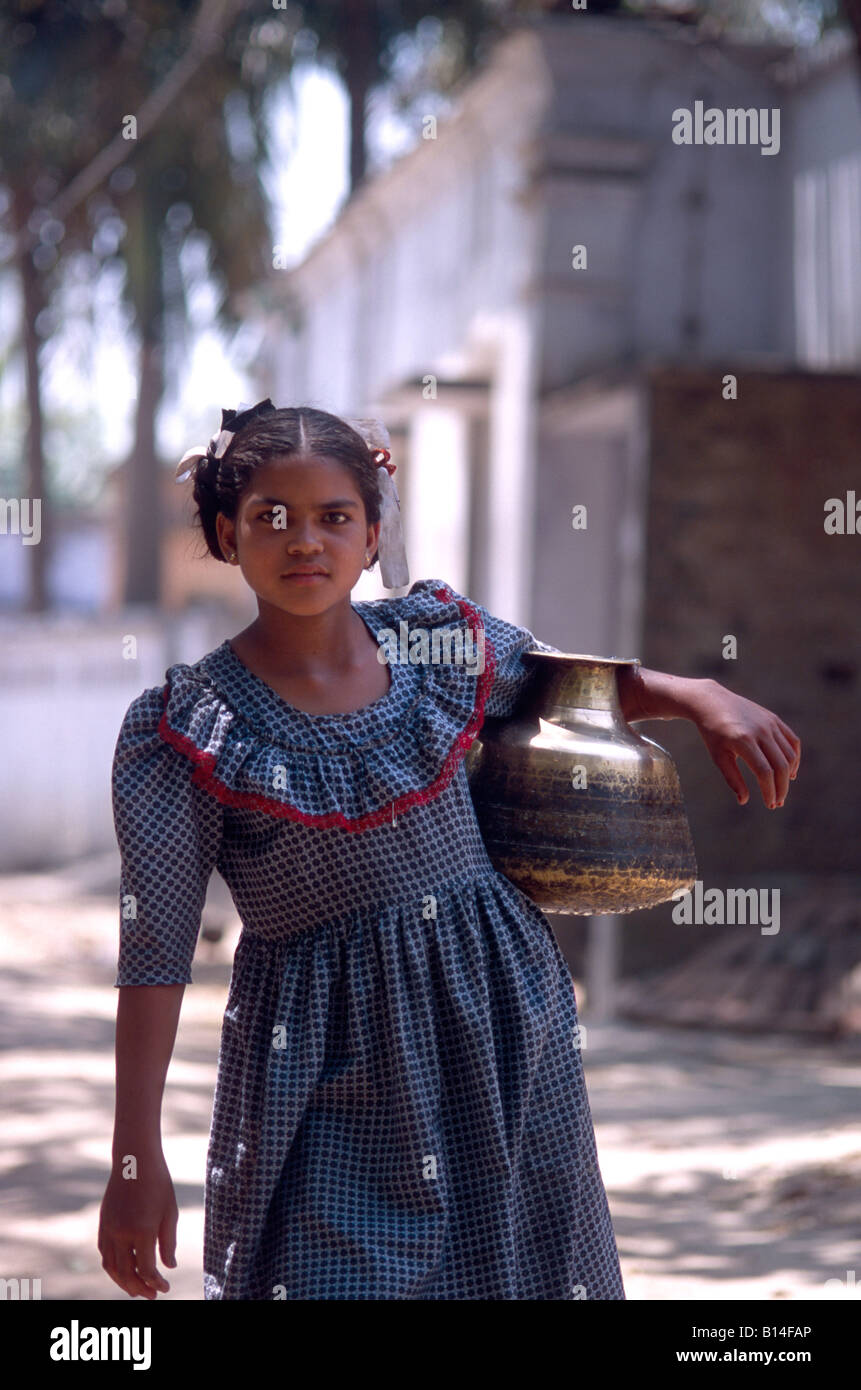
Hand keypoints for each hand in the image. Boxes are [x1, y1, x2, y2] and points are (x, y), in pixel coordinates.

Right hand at [98, 1153, 177, 1298]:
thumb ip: (169, 1243)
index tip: (165, 1287)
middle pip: (127, 1274)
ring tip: (136, 1289)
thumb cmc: (158, 1184)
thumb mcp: (170, 1213)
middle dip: (139, 1288)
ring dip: (123, 1282)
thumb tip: (169, 1267)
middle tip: (152, 1296)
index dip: (156, 1283)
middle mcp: (121, 1234)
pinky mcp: (103, 1224)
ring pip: (111, 1267)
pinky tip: (124, 1270)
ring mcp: (109, 1230)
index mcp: (142, 1231)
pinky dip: (113, 1267)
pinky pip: (105, 1254)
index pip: (147, 1270)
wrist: (134, 1161)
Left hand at [690, 681, 800, 808]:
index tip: (770, 804)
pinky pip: (792, 741)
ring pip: (789, 755)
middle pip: (780, 766)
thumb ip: (732, 778)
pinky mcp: (774, 719)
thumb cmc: (712, 733)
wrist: (712, 702)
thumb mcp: (718, 757)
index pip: (764, 772)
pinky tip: (790, 772)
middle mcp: (760, 731)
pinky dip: (794, 758)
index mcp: (743, 741)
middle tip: (777, 803)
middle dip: (781, 788)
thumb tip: (744, 801)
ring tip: (781, 790)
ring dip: (789, 775)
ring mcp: (769, 723)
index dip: (770, 791)